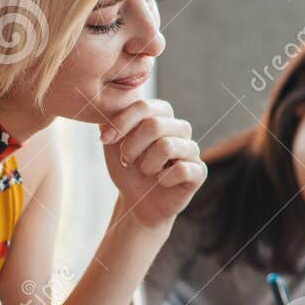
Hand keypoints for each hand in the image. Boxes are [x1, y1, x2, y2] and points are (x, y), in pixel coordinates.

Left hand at [99, 98, 206, 229]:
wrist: (138, 202)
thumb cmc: (128, 170)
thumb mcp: (112, 144)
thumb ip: (110, 121)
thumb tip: (108, 102)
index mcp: (161, 115)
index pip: (144, 106)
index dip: (121, 122)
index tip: (105, 139)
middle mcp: (180, 128)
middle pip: (155, 125)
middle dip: (132, 147)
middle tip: (126, 160)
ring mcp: (192, 149)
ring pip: (167, 146)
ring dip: (147, 165)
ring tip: (147, 171)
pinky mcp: (199, 171)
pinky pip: (181, 169)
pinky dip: (163, 179)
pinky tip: (161, 182)